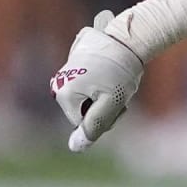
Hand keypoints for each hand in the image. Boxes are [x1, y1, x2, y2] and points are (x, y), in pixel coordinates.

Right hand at [50, 11, 143, 151]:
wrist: (128, 38)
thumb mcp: (112, 103)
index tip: (117, 103)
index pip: (83, 123)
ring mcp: (64, 73)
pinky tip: (110, 72)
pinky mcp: (72, 65)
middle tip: (119, 91)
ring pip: (86, 98)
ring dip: (103, 95)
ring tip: (116, 80)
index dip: (104, 118)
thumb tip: (75, 148)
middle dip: (103, 106)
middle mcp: (58, 84)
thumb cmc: (122, 71)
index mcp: (64, 94)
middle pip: (83, 111)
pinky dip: (100, 83)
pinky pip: (86, 85)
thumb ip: (94, 125)